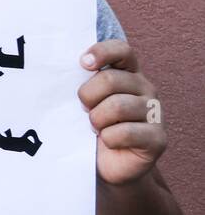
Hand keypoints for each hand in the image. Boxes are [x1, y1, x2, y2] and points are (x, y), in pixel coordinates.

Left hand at [78, 41, 166, 186]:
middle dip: (87, 96)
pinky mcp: (157, 138)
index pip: (122, 50)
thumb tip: (56, 70)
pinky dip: (108, 139)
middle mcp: (145, 88)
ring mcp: (154, 112)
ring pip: (117, 106)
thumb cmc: (90, 125)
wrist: (106, 164)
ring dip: (97, 120)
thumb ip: (79, 81)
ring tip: (95, 127)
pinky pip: (125, 132)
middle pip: (110, 80)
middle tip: (83, 110)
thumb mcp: (84, 100)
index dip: (102, 52)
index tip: (83, 63)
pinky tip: (108, 141)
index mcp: (127, 73)